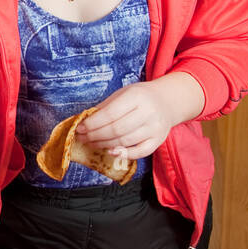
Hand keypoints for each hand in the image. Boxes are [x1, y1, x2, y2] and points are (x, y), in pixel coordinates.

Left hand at [75, 77, 199, 161]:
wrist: (168, 101)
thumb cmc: (140, 97)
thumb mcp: (122, 94)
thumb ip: (105, 107)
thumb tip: (84, 122)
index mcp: (136, 97)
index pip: (110, 114)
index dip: (92, 124)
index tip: (79, 128)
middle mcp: (148, 112)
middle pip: (116, 129)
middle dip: (95, 135)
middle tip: (82, 137)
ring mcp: (155, 128)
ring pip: (125, 141)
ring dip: (104, 144)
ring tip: (91, 143)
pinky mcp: (159, 140)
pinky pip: (140, 152)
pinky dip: (124, 154)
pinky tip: (110, 151)